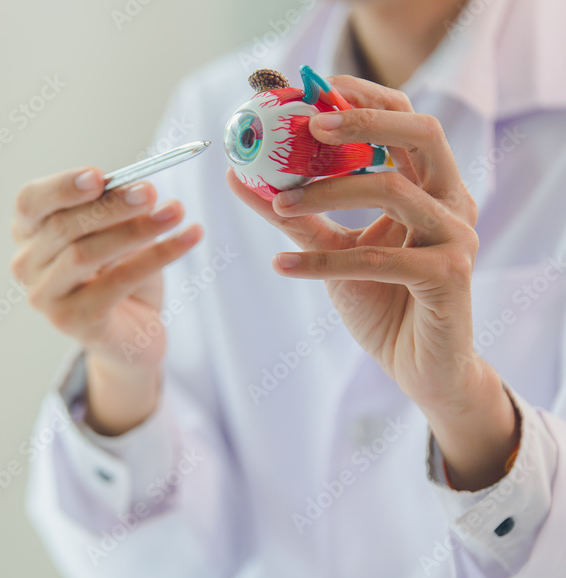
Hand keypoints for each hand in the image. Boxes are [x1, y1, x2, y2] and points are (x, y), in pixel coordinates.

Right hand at [11, 168, 202, 434]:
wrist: (132, 334)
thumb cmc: (118, 274)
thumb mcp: (116, 233)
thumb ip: (115, 212)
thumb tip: (140, 190)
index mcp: (28, 233)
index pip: (31, 202)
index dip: (61, 188)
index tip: (98, 176)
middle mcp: (26, 266)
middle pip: (63, 227)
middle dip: (110, 206)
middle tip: (150, 191)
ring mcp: (46, 297)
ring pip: (86, 254)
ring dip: (136, 230)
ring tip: (175, 212)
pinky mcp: (74, 323)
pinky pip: (117, 283)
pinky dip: (157, 257)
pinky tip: (188, 238)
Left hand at [226, 75, 518, 490]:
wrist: (418, 367)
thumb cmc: (381, 300)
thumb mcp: (330, 247)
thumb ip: (294, 211)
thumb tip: (239, 174)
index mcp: (429, 185)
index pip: (405, 120)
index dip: (363, 99)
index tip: (312, 92)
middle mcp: (451, 201)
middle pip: (420, 133)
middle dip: (363, 121)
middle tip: (307, 126)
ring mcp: (456, 236)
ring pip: (392, 190)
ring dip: (326, 193)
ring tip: (277, 206)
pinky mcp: (448, 275)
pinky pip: (377, 259)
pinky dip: (321, 261)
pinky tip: (281, 266)